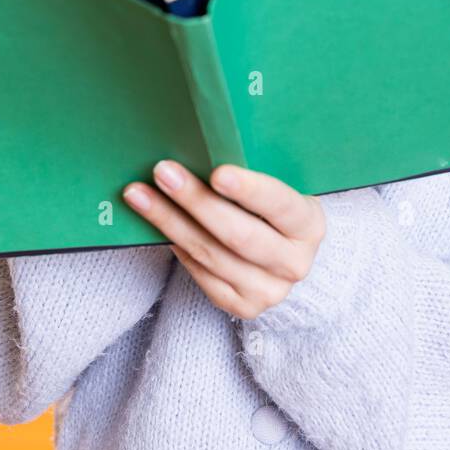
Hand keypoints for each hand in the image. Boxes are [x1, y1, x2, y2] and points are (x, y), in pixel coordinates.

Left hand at [123, 160, 326, 319]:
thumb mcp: (279, 185)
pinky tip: (154, 222)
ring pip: (211, 256)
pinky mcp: (243, 306)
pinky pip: (201, 274)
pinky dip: (176, 244)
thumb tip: (203, 143)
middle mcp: (294, 263)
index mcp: (309, 224)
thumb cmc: (271, 206)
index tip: (217, 172)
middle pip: (239, 235)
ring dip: (170, 222)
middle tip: (164, 172)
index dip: (250, 190)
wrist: (281, 252)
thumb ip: (255, 171)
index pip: (280, 205)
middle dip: (196, 201)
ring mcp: (269, 290)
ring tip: (140, 194)